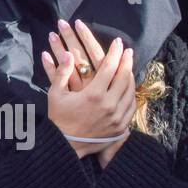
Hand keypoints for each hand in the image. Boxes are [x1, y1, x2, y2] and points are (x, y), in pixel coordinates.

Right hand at [42, 23, 135, 158]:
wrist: (66, 145)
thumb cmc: (59, 118)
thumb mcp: (55, 94)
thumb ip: (62, 72)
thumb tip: (68, 54)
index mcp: (94, 95)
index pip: (110, 68)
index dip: (115, 53)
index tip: (118, 43)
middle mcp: (109, 105)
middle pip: (124, 77)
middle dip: (127, 61)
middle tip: (127, 50)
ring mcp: (117, 116)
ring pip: (130, 91)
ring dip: (130, 76)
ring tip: (129, 66)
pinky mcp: (121, 126)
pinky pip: (131, 106)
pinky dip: (131, 93)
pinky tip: (128, 87)